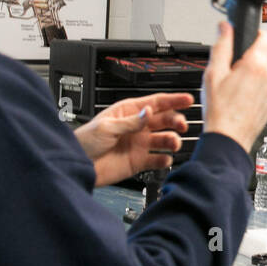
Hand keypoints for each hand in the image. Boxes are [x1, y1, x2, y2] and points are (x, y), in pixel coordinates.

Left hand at [73, 92, 191, 187]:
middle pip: (164, 120)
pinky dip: (165, 159)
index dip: (173, 101)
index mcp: (128, 112)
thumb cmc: (84, 141)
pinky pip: (158, 159)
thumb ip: (130, 121)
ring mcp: (139, 144)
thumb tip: (148, 112)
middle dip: (176, 121)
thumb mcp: (106, 127)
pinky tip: (165, 159)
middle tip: (182, 125)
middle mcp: (137, 127)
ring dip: (172, 140)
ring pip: (164, 139)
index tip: (188, 100)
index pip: (155, 103)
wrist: (78, 165)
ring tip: (174, 144)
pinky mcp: (139, 161)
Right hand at [201, 22, 266, 151]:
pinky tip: (241, 98)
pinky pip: (266, 86)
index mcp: (257, 64)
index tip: (244, 40)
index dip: (254, 34)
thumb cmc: (221, 110)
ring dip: (252, 74)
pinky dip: (256, 88)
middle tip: (231, 72)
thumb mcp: (213, 73)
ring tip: (234, 88)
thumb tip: (226, 27)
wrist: (229, 138)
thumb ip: (222, 45)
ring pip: (265, 71)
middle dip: (248, 58)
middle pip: (263, 54)